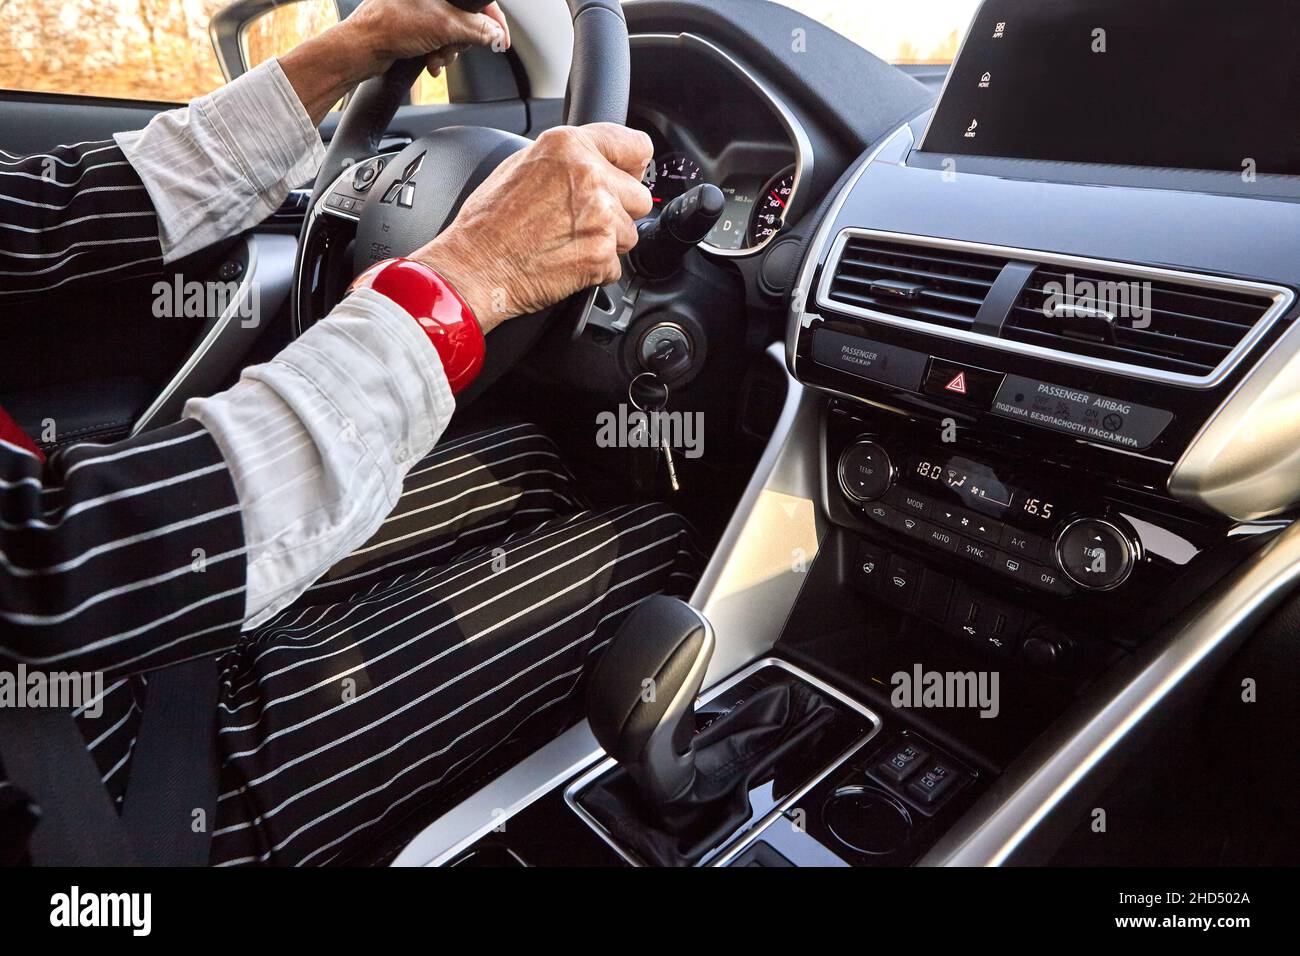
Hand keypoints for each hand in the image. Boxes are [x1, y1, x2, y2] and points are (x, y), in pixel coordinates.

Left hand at [280, 0, 509, 123]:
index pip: (479, 1)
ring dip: (448, 50)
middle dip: (462, 40)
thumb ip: (476, 29)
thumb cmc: (392, 25)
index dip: (493, 22)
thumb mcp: (444, 26)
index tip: (501, 41)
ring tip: (435, 56)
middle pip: (467, 19)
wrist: (363, 46)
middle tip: (452, 47)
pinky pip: (439, 40)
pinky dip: (437, 54)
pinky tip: (429, 61)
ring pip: (453, 33)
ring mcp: (423, 9)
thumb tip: (496, 35)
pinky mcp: (415, 25)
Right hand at [413, 125, 654, 333]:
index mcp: (570, 146)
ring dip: (607, 241)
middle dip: (619, 210)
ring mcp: (600, 218)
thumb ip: (569, 158)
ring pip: (630, 233)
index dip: (632, 166)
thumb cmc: (488, 220)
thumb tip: (602, 161)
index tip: (626, 176)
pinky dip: (596, 268)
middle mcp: (590, 177)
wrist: (474, 266)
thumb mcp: (522, 163)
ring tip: (568, 241)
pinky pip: (616, 265)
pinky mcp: (601, 256)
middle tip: (583, 220)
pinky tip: (566, 260)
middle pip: (639, 196)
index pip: (637, 146)